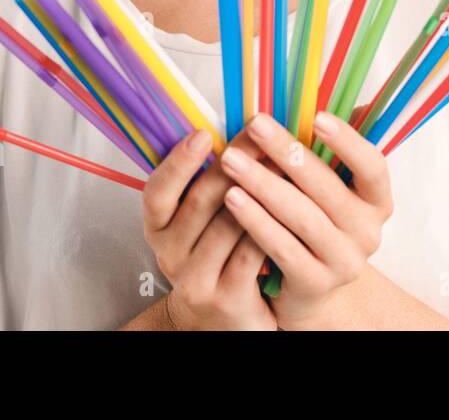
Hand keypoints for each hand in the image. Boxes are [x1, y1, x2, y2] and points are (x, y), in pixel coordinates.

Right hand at [141, 128, 276, 329]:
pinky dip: (270, 225)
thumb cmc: (218, 256)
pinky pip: (251, 253)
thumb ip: (210, 181)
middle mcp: (168, 255)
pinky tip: (292, 204)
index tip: (203, 134)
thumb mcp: (200, 222)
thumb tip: (238, 127)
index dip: (178, 162)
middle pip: (200, 201)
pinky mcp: (226, 299)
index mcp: (158, 229)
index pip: (157, 192)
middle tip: (263, 134)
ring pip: (229, 225)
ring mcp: (195, 280)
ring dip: (260, 190)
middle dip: (235, 163)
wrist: (223, 321)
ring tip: (285, 162)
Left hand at [218, 109, 393, 329]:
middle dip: (287, 152)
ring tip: (231, 160)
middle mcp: (368, 232)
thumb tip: (331, 95)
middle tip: (254, 125)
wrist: (306, 288)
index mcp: (377, 200)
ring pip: (302, 217)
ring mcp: (343, 262)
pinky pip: (282, 247)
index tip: (317, 116)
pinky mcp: (314, 283)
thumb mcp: (329, 187)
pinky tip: (231, 199)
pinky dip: (255, 221)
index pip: (373, 166)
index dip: (348, 141)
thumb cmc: (313, 221)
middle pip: (327, 188)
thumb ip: (329, 148)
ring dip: (263, 184)